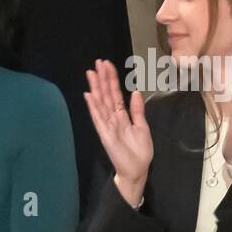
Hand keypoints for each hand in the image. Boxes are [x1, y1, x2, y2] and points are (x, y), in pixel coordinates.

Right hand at [84, 58, 151, 205]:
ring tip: (91, 73)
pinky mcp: (105, 134)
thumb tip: (134, 92)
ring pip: (101, 103)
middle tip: (97, 62)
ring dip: (96, 88)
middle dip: (102, 78)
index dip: (112, 79)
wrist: (137, 170)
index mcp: (122, 116)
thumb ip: (137, 110)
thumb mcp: (142, 127)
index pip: (115, 94)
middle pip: (106, 95)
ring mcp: (107, 125)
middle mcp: (112, 118)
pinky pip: (98, 118)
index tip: (107, 65)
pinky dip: (93, 107)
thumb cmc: (140, 152)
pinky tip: (89, 95)